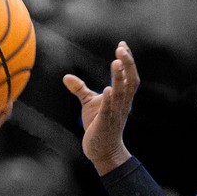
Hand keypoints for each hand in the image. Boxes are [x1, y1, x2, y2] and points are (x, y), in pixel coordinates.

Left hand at [62, 41, 138, 173]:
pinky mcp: (106, 123)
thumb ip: (80, 89)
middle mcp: (122, 104)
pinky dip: (109, 100)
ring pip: (121, 94)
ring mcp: (115, 114)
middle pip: (130, 82)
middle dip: (127, 65)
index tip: (122, 45)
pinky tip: (108, 89)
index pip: (128, 77)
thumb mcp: (89, 103)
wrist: (103, 150)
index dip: (127, 62)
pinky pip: (109, 110)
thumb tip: (66, 76)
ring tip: (116, 62)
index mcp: (121, 98)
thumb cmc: (98, 125)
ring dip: (119, 78)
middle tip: (121, 49)